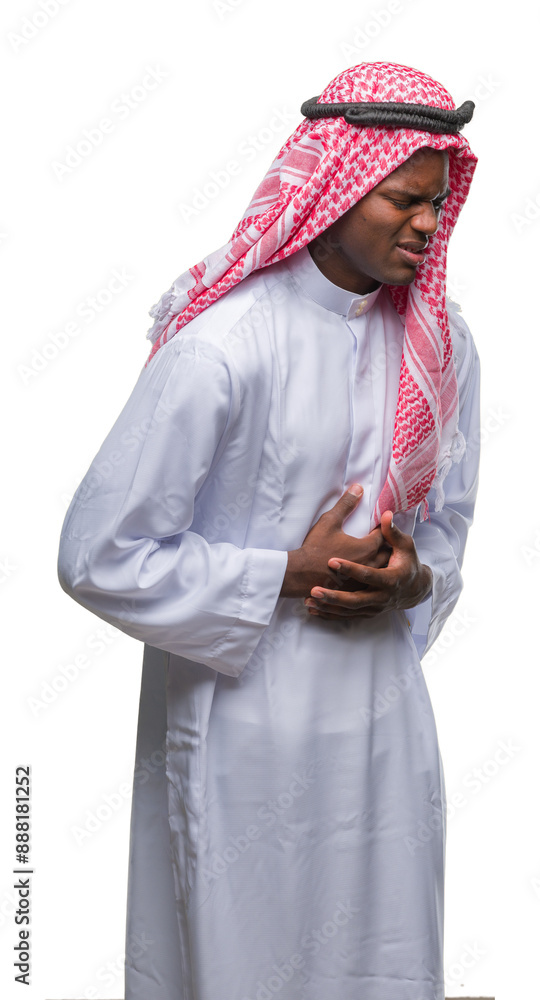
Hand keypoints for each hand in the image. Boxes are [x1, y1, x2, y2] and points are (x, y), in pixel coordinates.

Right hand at [280, 484, 391, 598]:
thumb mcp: (329, 521)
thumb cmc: (315, 547)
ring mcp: (364, 580)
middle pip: (388, 552)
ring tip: (376, 555)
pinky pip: (370, 582)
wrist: (300, 575)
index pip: (384, 534)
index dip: (382, 526)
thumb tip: (358, 488)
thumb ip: (346, 504)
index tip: (379, 523)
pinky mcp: (356, 589)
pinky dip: (371, 575)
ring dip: (381, 560)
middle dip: (386, 544)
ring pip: (382, 569)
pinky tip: (365, 572)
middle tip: (381, 538)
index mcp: (368, 547)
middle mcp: (371, 564)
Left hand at [304, 510, 432, 618]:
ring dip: (328, 606)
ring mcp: (374, 608)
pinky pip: (346, 617)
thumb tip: (385, 513)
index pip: (368, 575)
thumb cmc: (407, 563)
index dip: (350, 568)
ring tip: (309, 600)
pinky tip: (313, 609)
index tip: (332, 562)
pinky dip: (329, 614)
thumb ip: (392, 532)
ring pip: (348, 611)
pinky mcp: (367, 613)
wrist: (415, 589)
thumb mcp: (405, 546)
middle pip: (355, 600)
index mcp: (390, 579)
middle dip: (334, 596)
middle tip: (314, 590)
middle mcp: (382, 598)